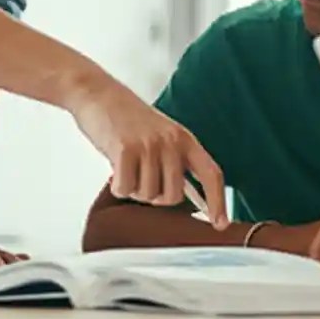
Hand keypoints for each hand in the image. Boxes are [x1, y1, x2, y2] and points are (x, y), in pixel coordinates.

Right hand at [64, 75, 228, 228]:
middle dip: (155, 197)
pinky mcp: (125, 149)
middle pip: (173, 196)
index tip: (220, 224)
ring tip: (127, 167)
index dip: (218, 201)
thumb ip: (174, 161)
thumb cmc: (129, 121)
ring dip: (134, 190)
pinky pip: (125, 189)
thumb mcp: (162, 135)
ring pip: (147, 195)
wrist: (99, 94)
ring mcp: (149, 145)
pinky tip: (115, 169)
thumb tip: (184, 197)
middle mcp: (171, 142)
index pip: (211, 174)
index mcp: (185, 139)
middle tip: (141, 180)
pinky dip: (118, 186)